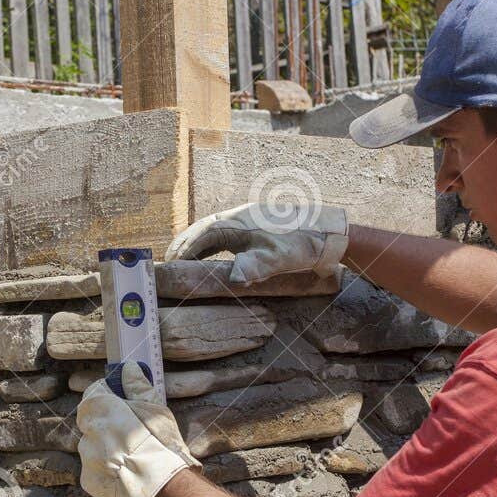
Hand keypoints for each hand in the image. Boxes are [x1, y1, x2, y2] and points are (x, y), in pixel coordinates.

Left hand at [75, 360, 200, 496]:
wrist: (162, 485)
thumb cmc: (161, 442)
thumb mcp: (154, 408)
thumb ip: (137, 386)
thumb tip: (128, 368)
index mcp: (99, 408)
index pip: (95, 393)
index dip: (109, 396)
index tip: (122, 402)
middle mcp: (87, 431)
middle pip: (92, 421)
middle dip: (107, 424)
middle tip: (130, 433)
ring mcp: (85, 457)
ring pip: (92, 446)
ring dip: (106, 448)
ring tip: (131, 456)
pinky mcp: (87, 479)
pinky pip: (94, 469)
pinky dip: (106, 470)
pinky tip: (125, 472)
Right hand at [166, 202, 348, 283]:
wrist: (326, 232)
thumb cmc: (300, 245)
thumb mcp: (277, 259)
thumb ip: (254, 267)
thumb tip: (235, 278)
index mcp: (237, 224)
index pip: (202, 235)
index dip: (184, 249)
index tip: (170, 264)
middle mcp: (239, 218)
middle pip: (204, 228)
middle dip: (185, 243)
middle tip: (169, 260)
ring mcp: (248, 220)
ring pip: (214, 229)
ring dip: (198, 242)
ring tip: (186, 257)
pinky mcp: (258, 225)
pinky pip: (227, 232)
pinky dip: (214, 243)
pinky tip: (216, 253)